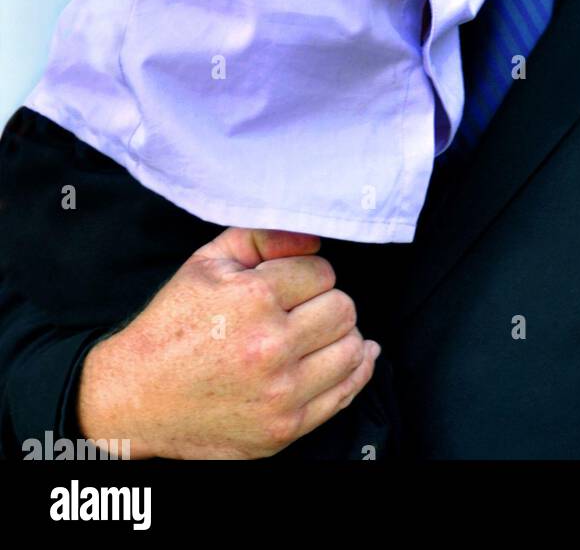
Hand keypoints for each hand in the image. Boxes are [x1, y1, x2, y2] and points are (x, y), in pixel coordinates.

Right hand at [76, 227, 379, 459]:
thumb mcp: (208, 261)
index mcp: (254, 300)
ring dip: (341, 336)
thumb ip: (264, 237)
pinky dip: (355, 371)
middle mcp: (271, 348)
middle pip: (343, 309)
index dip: (308, 273)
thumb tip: (314, 239)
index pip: (323, 272)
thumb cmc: (173, 323)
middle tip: (302, 308)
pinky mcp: (284, 430)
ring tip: (318, 333)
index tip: (289, 284)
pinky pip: (345, 393)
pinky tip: (353, 356)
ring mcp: (281, 394)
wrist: (135, 395)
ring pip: (352, 349)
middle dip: (326, 301)